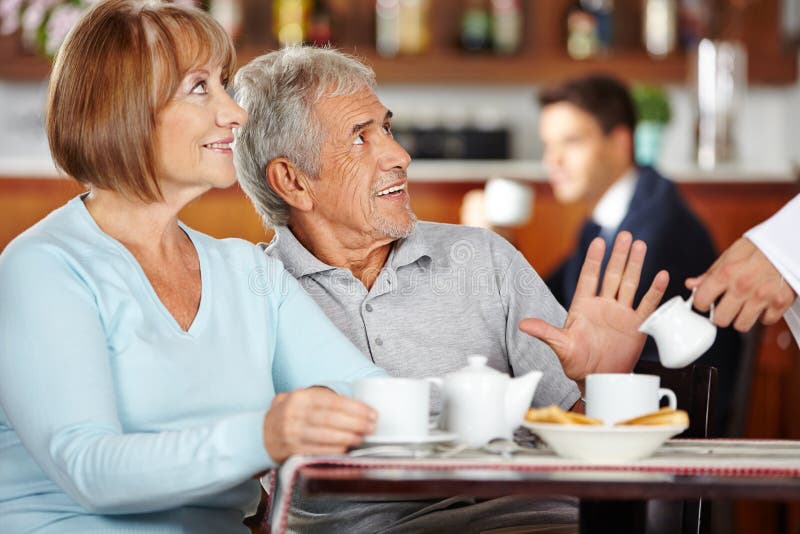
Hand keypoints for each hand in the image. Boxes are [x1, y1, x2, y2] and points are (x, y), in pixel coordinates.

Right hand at [262, 386, 376, 462]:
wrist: (261, 434)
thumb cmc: (290, 416)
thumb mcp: (302, 401)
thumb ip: (324, 400)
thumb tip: (359, 406)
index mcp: (299, 397)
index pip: (332, 401)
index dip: (355, 408)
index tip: (372, 413)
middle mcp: (293, 414)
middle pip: (330, 419)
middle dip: (355, 423)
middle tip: (372, 426)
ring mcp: (290, 434)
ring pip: (324, 436)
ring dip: (347, 437)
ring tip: (362, 437)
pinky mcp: (290, 451)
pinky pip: (316, 451)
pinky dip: (334, 450)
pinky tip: (347, 448)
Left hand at [519, 231, 668, 379]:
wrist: (598, 379)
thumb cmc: (576, 363)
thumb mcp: (561, 346)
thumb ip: (545, 332)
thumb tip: (522, 324)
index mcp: (583, 306)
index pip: (589, 277)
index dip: (593, 260)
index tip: (598, 241)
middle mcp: (603, 305)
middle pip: (611, 275)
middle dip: (618, 255)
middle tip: (625, 235)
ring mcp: (621, 313)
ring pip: (629, 284)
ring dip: (635, 265)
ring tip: (640, 245)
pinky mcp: (636, 326)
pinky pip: (646, 305)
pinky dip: (654, 291)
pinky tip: (661, 276)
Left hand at [685, 237, 796, 331]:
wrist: (789, 244)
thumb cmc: (759, 248)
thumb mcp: (731, 254)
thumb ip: (710, 273)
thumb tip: (691, 285)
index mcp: (726, 273)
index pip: (701, 301)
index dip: (702, 303)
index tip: (706, 302)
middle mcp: (742, 287)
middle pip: (720, 320)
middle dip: (721, 315)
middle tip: (726, 307)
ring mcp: (762, 296)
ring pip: (741, 326)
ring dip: (742, 318)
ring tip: (745, 306)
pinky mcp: (780, 302)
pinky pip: (765, 322)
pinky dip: (764, 315)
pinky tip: (763, 304)